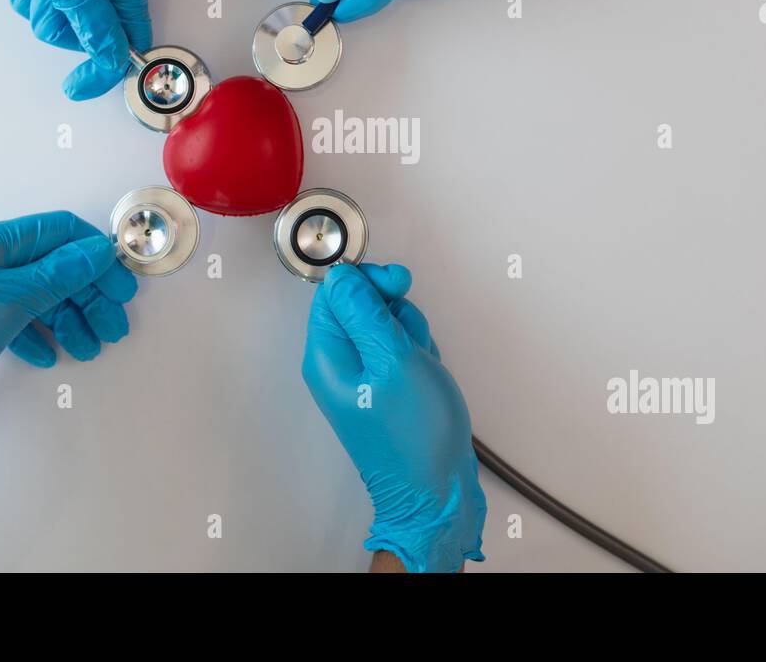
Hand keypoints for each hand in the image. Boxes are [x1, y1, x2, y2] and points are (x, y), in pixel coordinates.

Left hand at [0, 211, 138, 421]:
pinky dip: (33, 333)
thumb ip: (57, 275)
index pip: (60, 232)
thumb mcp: (7, 301)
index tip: (122, 288)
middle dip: (87, 296)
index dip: (97, 256)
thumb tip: (99, 251)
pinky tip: (47, 355)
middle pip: (52, 267)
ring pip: (34, 295)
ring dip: (66, 319)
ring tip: (87, 349)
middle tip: (113, 329)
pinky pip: (10, 317)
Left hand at [302, 263, 485, 572]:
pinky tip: (426, 375)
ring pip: (386, 324)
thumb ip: (365, 312)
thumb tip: (342, 275)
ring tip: (420, 364)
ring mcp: (363, 376)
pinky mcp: (385, 386)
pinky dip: (418, 353)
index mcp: (327, 357)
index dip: (367, 280)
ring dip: (411, 334)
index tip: (397, 286)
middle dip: (395, 311)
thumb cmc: (416, 435)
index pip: (334, 292)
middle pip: (361, 304)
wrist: (438, 491)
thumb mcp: (393, 360)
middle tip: (410, 335)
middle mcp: (338, 365)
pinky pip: (400, 349)